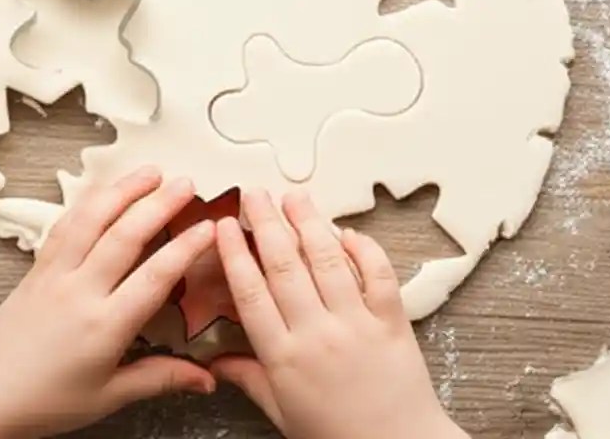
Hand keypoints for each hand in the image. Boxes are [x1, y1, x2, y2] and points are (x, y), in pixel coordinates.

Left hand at [0, 167, 217, 438]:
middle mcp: (78, 293)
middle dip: (159, 204)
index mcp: (104, 327)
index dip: (185, 247)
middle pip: (124, 235)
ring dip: (122, 191)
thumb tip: (205, 378)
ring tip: (148, 172)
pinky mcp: (34, 272)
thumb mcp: (109, 395)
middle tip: (185, 184)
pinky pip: (63, 228)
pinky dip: (86, 205)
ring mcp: (53, 277)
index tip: (209, 227)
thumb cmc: (43, 402)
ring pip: (90, 220)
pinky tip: (102, 194)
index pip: (154, 276)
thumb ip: (160, 378)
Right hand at [212, 190, 466, 438]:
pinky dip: (364, 249)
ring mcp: (356, 324)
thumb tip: (217, 362)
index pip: (251, 293)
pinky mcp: (392, 321)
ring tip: (294, 198)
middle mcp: (317, 334)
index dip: (236, 254)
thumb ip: (251, 380)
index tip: (225, 225)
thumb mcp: (283, 413)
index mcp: (284, 358)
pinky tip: (348, 232)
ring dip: (309, 223)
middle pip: (284, 266)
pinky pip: (378, 274)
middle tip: (255, 194)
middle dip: (267, 223)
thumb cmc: (340, 437)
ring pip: (327, 261)